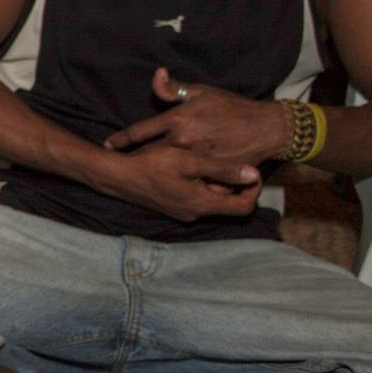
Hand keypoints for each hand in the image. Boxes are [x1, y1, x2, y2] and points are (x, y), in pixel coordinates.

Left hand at [103, 67, 286, 166]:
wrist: (266, 128)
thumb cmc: (232, 107)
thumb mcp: (201, 92)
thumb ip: (173, 89)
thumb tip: (156, 75)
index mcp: (178, 119)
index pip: (141, 131)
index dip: (121, 139)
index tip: (108, 146)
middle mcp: (183, 140)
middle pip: (149, 154)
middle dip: (135, 159)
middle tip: (120, 163)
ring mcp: (195, 159)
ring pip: (166, 169)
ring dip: (155, 171)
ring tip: (142, 175)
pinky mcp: (209, 173)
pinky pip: (189, 180)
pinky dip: (181, 181)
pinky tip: (172, 184)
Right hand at [105, 141, 264, 221]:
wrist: (117, 175)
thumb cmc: (152, 165)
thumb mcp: (190, 162)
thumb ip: (223, 170)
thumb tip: (254, 174)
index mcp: (203, 204)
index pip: (244, 207)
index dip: (254, 190)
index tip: (252, 171)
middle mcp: (195, 213)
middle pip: (228, 202)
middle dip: (233, 182)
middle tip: (229, 159)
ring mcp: (182, 211)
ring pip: (211, 198)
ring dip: (215, 181)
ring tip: (208, 159)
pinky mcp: (172, 206)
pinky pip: (196, 197)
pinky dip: (200, 184)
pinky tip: (190, 166)